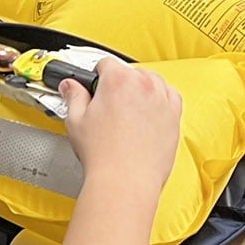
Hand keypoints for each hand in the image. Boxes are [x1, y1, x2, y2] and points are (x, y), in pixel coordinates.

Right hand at [61, 58, 181, 193]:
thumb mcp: (76, 120)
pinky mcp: (174, 115)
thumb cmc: (103, 155)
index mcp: (118, 80)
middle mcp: (144, 85)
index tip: (95, 86)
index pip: (106, 63)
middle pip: (130, 72)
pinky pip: (170, 96)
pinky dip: (160, 99)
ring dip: (140, 89)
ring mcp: (162, 99)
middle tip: (108, 105)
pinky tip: (147, 112)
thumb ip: (73, 96)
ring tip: (127, 111)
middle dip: (118, 84)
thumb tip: (70, 86)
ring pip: (151, 82)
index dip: (97, 75)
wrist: (125, 181)